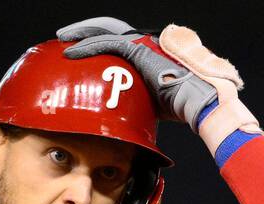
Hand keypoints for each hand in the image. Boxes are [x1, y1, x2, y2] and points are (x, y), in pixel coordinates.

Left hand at [59, 17, 261, 145]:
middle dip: (87, 31)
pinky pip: (108, 44)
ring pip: (106, 31)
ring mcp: (144, 43)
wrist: (199, 101)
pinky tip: (72, 52)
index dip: (101, 43)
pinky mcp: (139, 49)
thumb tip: (125, 115)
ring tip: (64, 40)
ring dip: (82, 35)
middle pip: (111, 30)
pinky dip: (88, 47)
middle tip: (67, 38)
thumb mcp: (153, 100)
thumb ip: (138, 99)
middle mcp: (147, 42)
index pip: (121, 42)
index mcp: (150, 52)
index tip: (84, 52)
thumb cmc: (183, 106)